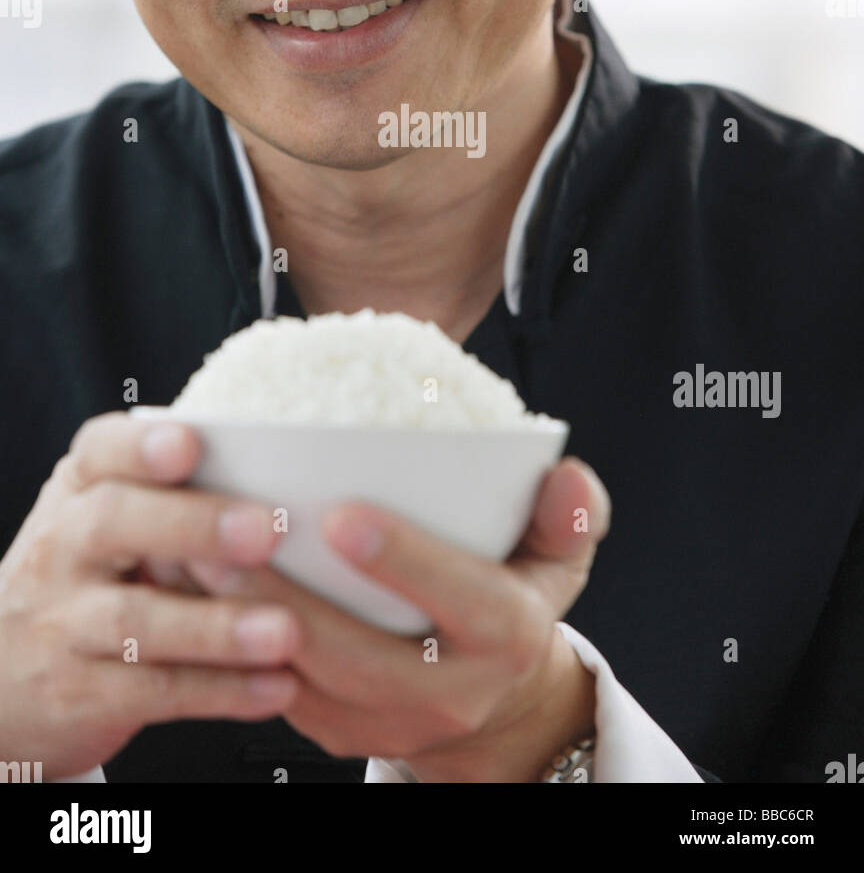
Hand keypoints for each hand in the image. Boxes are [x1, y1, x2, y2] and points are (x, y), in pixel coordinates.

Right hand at [0, 413, 299, 779]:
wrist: (1, 672)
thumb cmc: (86, 574)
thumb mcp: (105, 518)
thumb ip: (171, 494)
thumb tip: (289, 477)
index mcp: (80, 489)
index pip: (100, 451)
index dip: (141, 447)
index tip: (190, 446)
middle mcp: (63, 547)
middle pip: (115, 524)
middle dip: (194, 526)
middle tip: (267, 532)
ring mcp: (64, 623)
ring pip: (137, 621)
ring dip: (218, 627)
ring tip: (286, 630)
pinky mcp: (78, 694)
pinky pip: (154, 691)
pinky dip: (220, 691)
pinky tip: (276, 685)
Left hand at [188, 455, 611, 781]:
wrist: (495, 702)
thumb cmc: (515, 601)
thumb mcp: (559, 556)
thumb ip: (569, 511)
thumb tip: (562, 477)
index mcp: (504, 636)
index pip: (462, 599)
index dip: (405, 560)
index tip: (343, 515)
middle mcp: (445, 693)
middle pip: (358, 655)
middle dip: (287, 597)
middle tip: (228, 533)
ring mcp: (384, 722)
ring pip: (303, 682)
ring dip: (242, 622)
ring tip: (191, 555)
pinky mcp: (335, 731)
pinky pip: (274, 693)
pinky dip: (229, 643)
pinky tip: (194, 590)